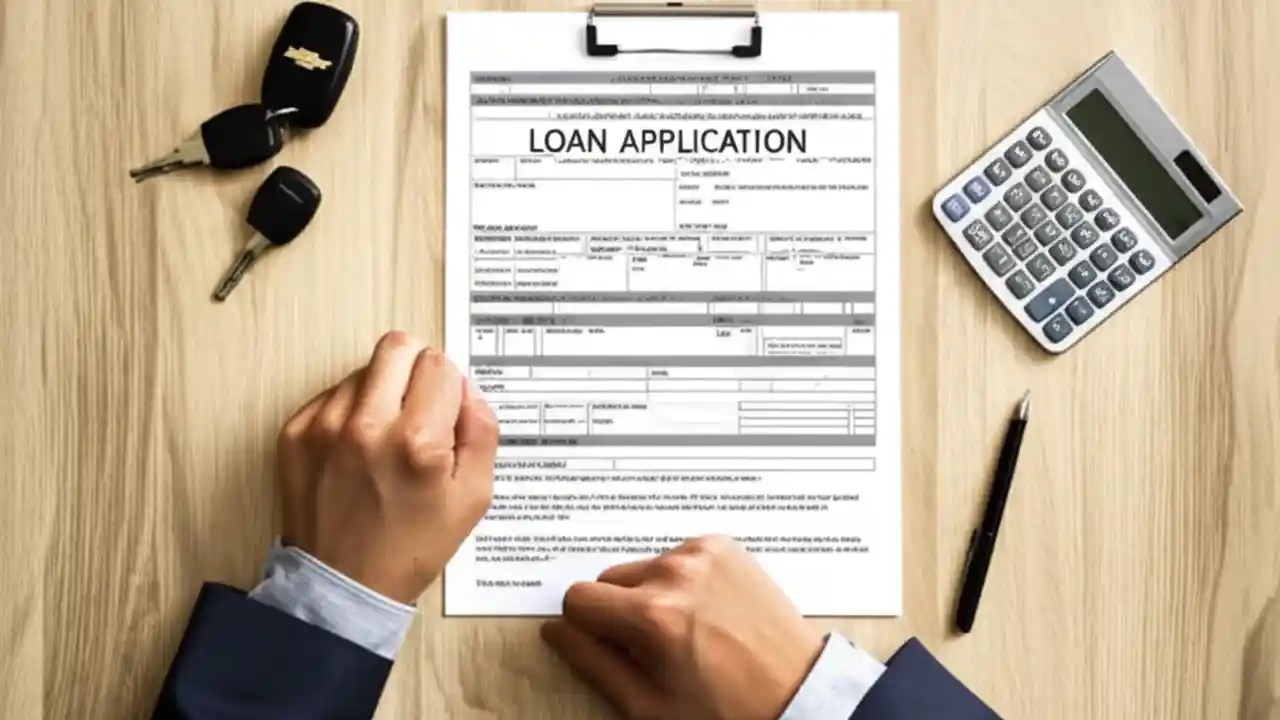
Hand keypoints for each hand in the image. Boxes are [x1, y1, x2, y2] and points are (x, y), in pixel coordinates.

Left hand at [275, 331, 498, 603]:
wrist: (342, 584)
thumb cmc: (409, 547)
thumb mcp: (473, 497)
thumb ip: (481, 431)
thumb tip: (466, 388)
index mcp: (417, 442)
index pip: (440, 364)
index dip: (450, 386)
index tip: (446, 411)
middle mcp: (367, 426)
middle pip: (397, 347)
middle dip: (417, 368)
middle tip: (420, 405)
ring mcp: (324, 427)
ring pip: (364, 370)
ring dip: (382, 392)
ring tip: (386, 439)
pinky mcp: (295, 433)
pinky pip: (332, 395)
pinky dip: (351, 411)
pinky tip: (358, 450)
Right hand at [542, 536, 823, 719]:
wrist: (796, 693)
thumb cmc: (724, 711)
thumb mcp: (647, 705)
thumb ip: (591, 662)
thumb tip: (556, 630)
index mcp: (652, 616)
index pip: (578, 597)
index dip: (586, 627)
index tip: (610, 647)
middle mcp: (675, 574)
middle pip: (608, 578)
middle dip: (619, 610)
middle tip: (656, 647)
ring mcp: (703, 554)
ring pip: (642, 567)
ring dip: (651, 593)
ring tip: (688, 630)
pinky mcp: (724, 546)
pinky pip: (676, 556)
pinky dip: (681, 579)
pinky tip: (706, 610)